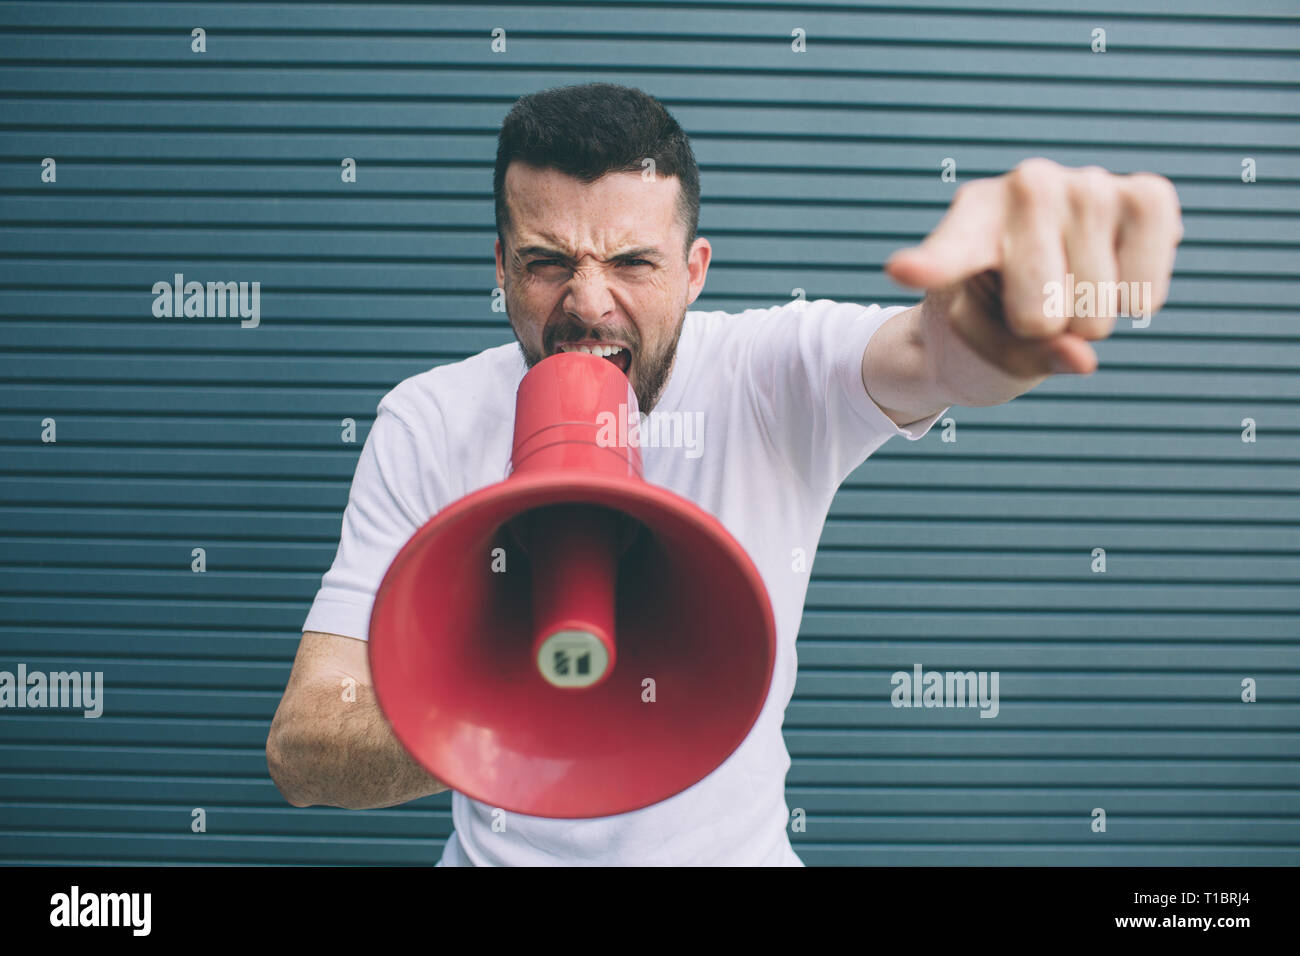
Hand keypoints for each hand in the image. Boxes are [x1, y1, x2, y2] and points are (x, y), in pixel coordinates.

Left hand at [884, 158, 1182, 403]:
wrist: (1038, 289)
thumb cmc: (993, 321)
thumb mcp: (985, 354)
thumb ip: (1023, 359)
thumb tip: (1082, 356)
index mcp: (968, 219)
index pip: (952, 251)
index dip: (933, 264)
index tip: (904, 272)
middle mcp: (1026, 184)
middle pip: (1041, 311)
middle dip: (1041, 334)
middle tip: (1030, 311)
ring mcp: (1086, 183)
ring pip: (1097, 304)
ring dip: (1090, 321)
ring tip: (1070, 290)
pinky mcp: (1146, 195)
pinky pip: (1146, 285)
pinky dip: (1136, 304)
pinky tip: (1114, 278)